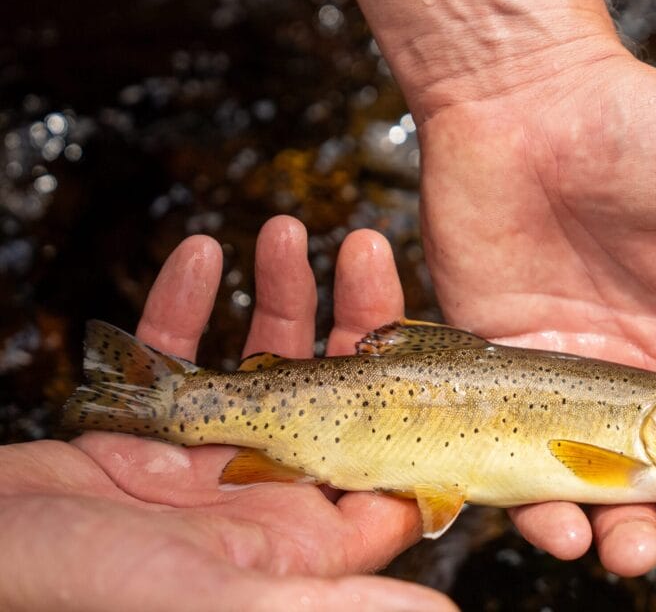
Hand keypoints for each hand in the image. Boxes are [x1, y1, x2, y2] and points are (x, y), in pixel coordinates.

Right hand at [0, 216, 454, 611]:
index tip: (423, 333)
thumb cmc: (82, 596)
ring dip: (276, 293)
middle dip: (351, 315)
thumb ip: (332, 599)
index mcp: (294, 537)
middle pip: (336, 393)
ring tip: (285, 231)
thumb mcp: (223, 599)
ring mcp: (202, 457)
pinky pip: (175, 351)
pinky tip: (204, 255)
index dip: (416, 406)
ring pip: (261, 359)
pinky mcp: (143, 430)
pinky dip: (187, 302)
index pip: (384, 469)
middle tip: (362, 248)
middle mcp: (259, 493)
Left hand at [416, 52, 655, 606]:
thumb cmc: (651, 127)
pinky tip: (552, 524)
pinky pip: (521, 460)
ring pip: (603, 498)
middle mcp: (651, 380)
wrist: (529, 96)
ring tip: (624, 550)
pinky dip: (537, 506)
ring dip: (619, 542)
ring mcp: (578, 382)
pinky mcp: (507, 371)